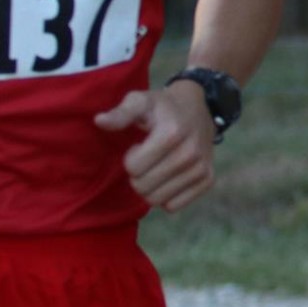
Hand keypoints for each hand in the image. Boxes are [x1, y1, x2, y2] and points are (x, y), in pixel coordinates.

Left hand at [96, 80, 216, 212]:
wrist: (199, 109)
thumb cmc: (163, 107)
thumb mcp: (141, 101)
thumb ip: (120, 113)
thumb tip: (99, 121)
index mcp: (172, 133)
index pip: (134, 168)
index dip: (131, 157)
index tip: (139, 145)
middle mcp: (190, 153)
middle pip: (144, 187)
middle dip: (138, 175)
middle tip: (148, 158)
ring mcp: (201, 168)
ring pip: (158, 200)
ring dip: (151, 186)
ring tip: (158, 166)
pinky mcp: (208, 179)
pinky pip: (174, 206)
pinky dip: (166, 196)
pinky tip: (169, 177)